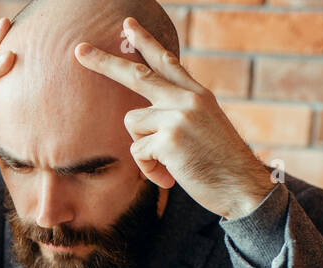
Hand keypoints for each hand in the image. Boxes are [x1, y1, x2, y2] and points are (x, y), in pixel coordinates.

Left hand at [74, 17, 273, 220]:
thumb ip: (177, 114)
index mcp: (197, 95)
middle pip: (136, 74)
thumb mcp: (203, 129)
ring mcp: (178, 116)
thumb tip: (140, 116)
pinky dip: (149, 169)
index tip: (127, 25)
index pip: (166, 61)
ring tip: (169, 163)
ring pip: (132, 123)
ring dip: (143, 148)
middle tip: (79, 51)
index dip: (146, 42)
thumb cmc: (220, 166)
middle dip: (104, 63)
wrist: (243, 186)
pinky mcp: (169, 138)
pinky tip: (170, 176)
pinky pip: (138, 152)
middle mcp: (187, 99)